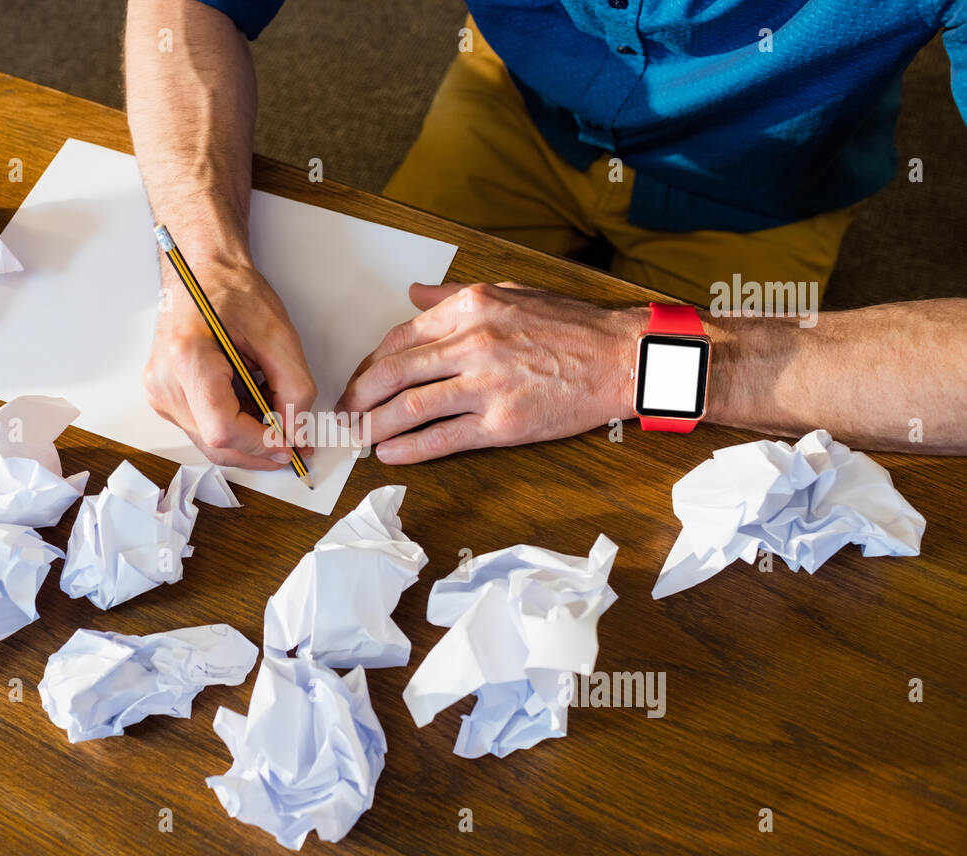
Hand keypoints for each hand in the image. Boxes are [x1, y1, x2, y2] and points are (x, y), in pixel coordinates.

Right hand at [144, 260, 317, 469]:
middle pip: (215, 443)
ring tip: (273, 416)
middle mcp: (164, 380)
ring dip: (248, 439)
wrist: (203, 273)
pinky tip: (251, 408)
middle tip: (294, 444)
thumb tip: (296, 434)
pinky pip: (202, 428)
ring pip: (209, 442)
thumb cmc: (233, 293)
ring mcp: (160, 392)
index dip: (261, 443)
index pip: (222, 427)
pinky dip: (233, 427)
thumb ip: (294, 390)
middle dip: (259, 449)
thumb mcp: (279, 336)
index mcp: (187, 357)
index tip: (289, 443)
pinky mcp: (164, 397)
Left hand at [335, 282, 641, 463]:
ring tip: (358, 436)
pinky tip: (389, 453)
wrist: (622, 358)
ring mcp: (487, 385)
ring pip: (410, 408)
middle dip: (360, 396)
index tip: (361, 379)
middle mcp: (474, 343)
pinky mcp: (502, 423)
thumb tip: (413, 292)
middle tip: (344, 412)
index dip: (372, 362)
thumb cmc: (572, 325)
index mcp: (472, 308)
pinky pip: (443, 439)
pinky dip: (409, 449)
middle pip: (394, 372)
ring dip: (375, 425)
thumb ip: (454, 294)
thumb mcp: (510, 291)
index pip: (401, 337)